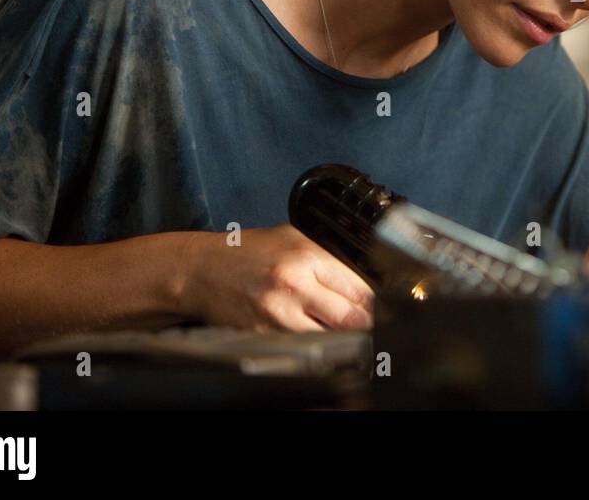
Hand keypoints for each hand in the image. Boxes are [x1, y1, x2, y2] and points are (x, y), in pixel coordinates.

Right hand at [179, 224, 374, 331]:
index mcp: (307, 259)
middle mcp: (295, 287)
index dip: (378, 304)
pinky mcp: (264, 337)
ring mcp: (278, 316)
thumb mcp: (294, 240)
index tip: (386, 311)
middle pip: (352, 319)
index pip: (360, 289)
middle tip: (374, 329)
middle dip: (367, 326)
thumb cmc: (249, 252)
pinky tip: (316, 339)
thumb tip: (367, 281)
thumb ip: (330, 259)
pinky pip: (302, 348)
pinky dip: (314, 347)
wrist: (202, 271)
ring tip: (348, 336)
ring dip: (343, 340)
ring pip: (330, 339)